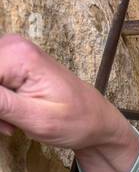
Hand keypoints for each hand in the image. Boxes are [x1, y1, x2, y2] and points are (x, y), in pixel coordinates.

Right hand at [0, 32, 122, 150]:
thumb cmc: (76, 121)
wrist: (96, 120)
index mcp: (18, 55)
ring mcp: (10, 52)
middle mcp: (11, 45)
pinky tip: (10, 118)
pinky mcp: (9, 62)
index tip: (3, 120)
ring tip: (11, 125)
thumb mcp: (35, 119)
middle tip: (7, 126)